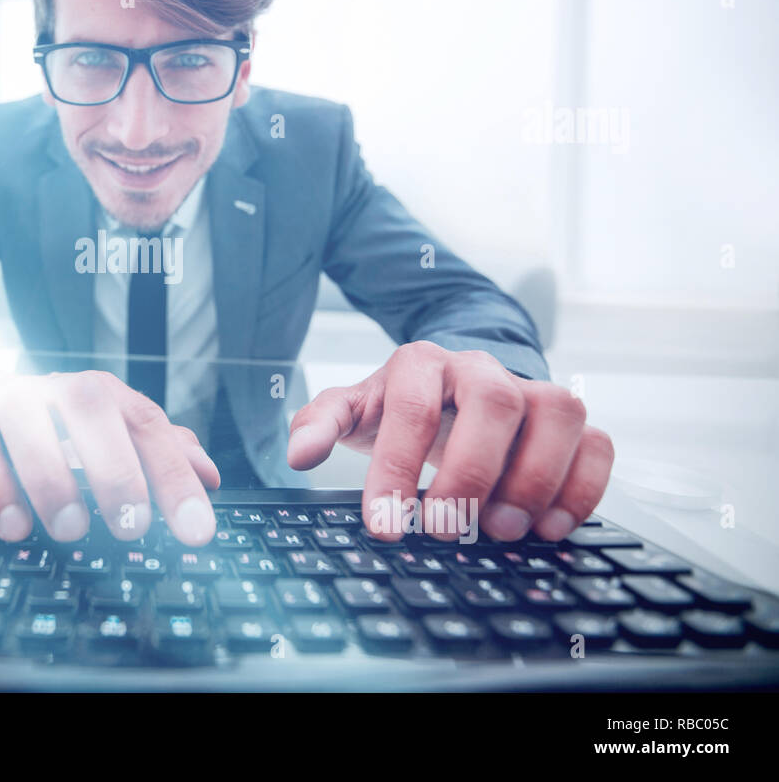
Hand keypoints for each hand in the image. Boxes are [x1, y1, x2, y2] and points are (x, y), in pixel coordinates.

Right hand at [0, 368, 219, 545]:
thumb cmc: (59, 427)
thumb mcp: (113, 436)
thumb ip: (163, 454)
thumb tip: (211, 477)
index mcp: (107, 396)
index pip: (150, 428)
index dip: (177, 480)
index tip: (196, 532)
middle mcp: (62, 392)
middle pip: (92, 410)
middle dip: (115, 469)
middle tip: (133, 528)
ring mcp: (11, 405)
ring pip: (29, 424)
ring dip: (51, 480)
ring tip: (71, 530)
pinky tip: (15, 528)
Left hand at [286, 341, 613, 542]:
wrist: (452, 389)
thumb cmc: (400, 407)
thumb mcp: (353, 411)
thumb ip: (320, 424)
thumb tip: (298, 455)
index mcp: (421, 365)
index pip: (412, 409)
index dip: (397, 469)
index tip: (385, 525)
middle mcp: (483, 369)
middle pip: (494, 402)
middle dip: (472, 472)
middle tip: (446, 530)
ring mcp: (534, 389)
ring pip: (557, 413)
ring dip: (535, 478)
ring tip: (500, 531)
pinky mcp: (574, 422)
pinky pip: (598, 442)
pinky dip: (583, 486)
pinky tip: (551, 527)